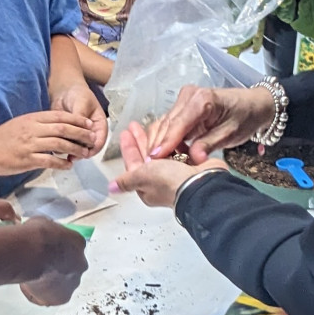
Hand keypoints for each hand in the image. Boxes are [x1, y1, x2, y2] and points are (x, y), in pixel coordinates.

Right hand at [0, 110, 100, 173]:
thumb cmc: (1, 138)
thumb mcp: (20, 124)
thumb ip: (38, 124)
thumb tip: (55, 127)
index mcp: (32, 118)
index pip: (60, 116)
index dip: (77, 120)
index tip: (88, 125)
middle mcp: (33, 129)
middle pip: (64, 129)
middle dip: (81, 134)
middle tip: (92, 139)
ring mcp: (30, 144)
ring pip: (60, 144)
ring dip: (75, 149)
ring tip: (84, 154)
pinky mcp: (27, 160)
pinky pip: (49, 161)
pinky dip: (62, 163)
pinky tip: (68, 166)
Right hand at [17, 218, 87, 305]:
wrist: (31, 253)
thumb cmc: (36, 236)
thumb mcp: (42, 223)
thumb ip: (46, 234)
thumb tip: (39, 233)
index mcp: (78, 243)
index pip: (72, 248)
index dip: (58, 251)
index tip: (48, 253)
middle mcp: (81, 263)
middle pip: (71, 268)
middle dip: (57, 269)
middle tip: (41, 267)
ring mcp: (73, 282)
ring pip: (63, 284)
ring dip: (51, 283)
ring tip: (33, 279)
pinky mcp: (63, 297)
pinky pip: (52, 297)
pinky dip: (42, 295)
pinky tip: (30, 288)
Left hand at [49, 80, 108, 156]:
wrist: (64, 91)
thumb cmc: (77, 94)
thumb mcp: (82, 103)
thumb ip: (80, 117)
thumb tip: (79, 132)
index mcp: (99, 125)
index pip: (99, 141)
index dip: (93, 149)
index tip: (85, 153)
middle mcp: (90, 133)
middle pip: (88, 149)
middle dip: (80, 153)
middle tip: (71, 155)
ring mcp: (78, 135)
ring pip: (76, 149)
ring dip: (70, 152)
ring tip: (61, 151)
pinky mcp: (67, 136)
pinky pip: (65, 146)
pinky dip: (61, 148)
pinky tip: (54, 147)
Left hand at [111, 121, 228, 208]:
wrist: (202, 184)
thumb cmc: (172, 183)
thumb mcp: (142, 177)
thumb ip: (127, 180)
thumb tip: (112, 188)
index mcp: (146, 186)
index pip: (133, 163)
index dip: (129, 147)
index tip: (126, 133)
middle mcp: (160, 180)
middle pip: (147, 156)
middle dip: (141, 140)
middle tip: (135, 126)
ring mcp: (176, 173)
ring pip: (163, 153)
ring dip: (158, 140)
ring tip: (154, 126)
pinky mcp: (190, 166)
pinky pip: (179, 151)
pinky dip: (175, 143)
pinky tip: (172, 133)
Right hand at [145, 84, 273, 163]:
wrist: (253, 104)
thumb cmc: (245, 117)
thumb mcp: (231, 134)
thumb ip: (210, 144)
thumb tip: (194, 158)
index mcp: (202, 100)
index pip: (178, 124)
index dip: (166, 142)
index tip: (154, 159)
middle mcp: (188, 96)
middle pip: (167, 123)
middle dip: (158, 145)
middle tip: (151, 166)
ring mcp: (183, 99)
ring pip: (164, 123)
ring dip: (159, 143)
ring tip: (155, 162)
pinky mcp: (181, 106)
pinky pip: (168, 123)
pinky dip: (165, 138)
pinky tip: (163, 152)